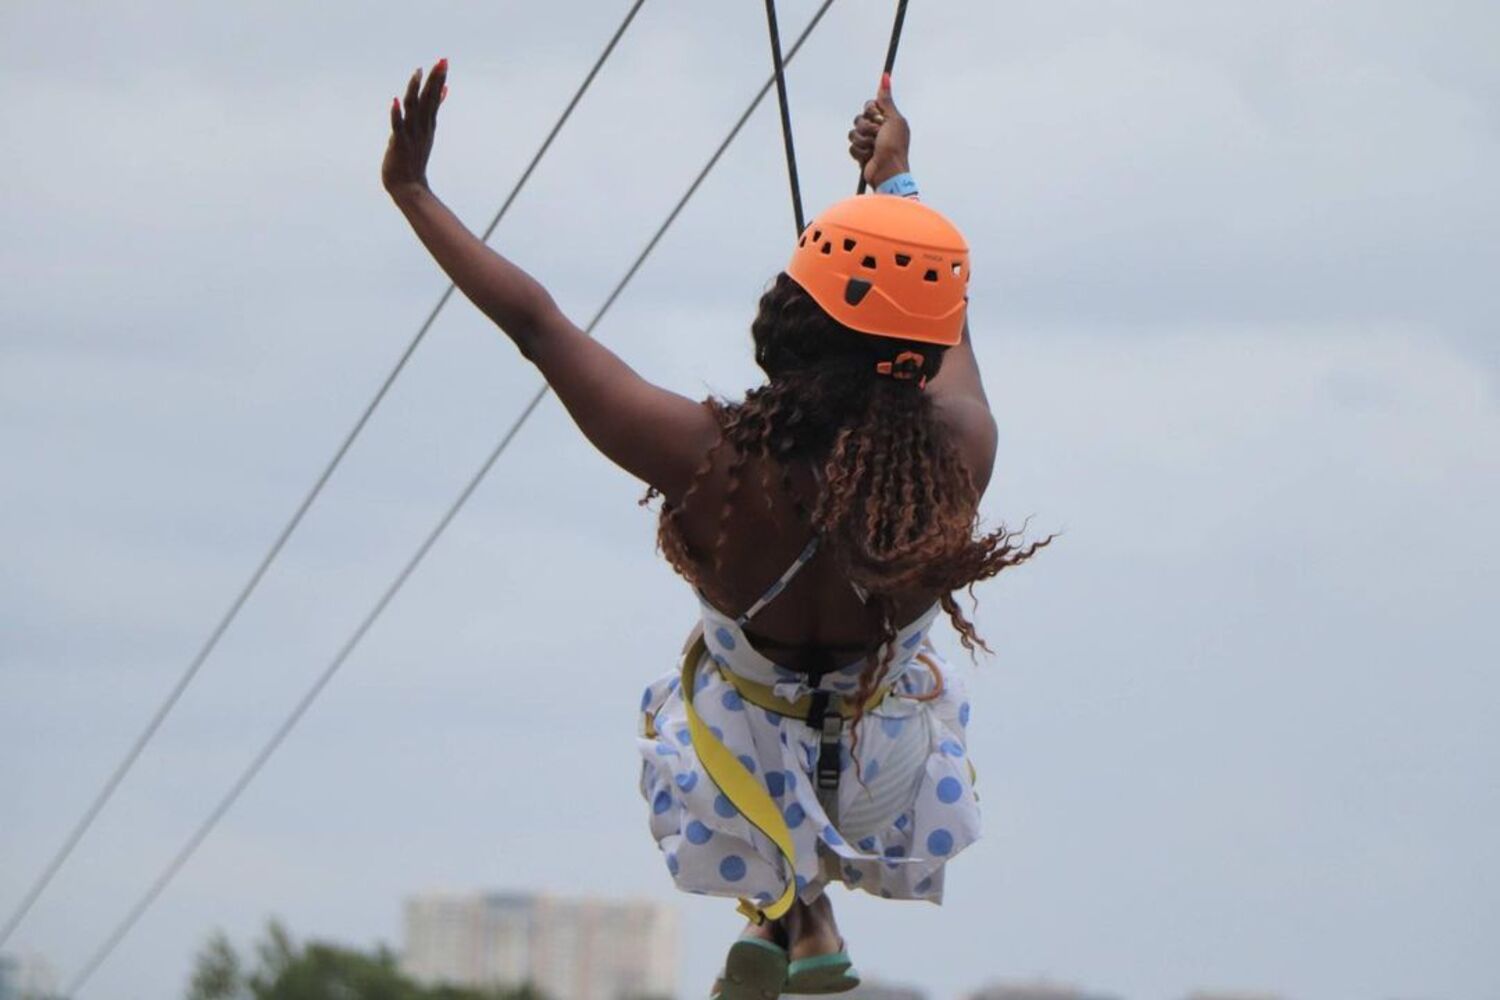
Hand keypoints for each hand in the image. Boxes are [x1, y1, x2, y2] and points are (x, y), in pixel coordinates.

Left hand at [383, 59, 447, 195]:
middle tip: (442, 61)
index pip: (434, 98)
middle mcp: (421, 127)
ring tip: (418, 73)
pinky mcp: (399, 144)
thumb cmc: (414, 160)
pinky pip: (398, 127)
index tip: (443, 62)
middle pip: (428, 99)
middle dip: (434, 79)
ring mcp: (411, 135)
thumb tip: (442, 92)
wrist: (408, 187)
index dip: (438, 79)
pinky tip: (395, 102)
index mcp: (428, 125)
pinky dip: (397, 115)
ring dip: (415, 90)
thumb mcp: (426, 132)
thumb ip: (432, 111)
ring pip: (414, 109)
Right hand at [847, 72, 909, 188]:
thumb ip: (886, 100)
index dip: (871, 112)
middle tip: (877, 136)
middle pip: (859, 118)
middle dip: (866, 128)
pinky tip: (868, 157)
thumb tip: (886, 77)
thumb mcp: (893, 119)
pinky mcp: (862, 153)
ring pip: (853, 132)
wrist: (888, 172)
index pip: (869, 106)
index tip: (879, 119)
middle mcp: (878, 129)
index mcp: (888, 119)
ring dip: (863, 141)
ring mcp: (869, 141)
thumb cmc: (894, 147)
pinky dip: (859, 152)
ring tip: (873, 148)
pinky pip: (851, 146)